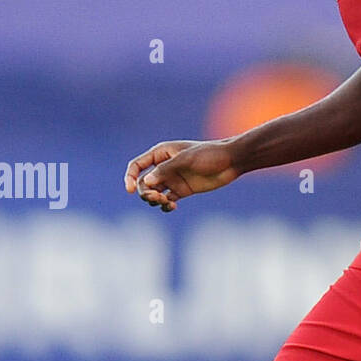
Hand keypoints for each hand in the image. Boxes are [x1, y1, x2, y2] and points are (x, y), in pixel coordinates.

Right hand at [123, 140, 239, 210]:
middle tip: (158, 197)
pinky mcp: (182, 190)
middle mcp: (164, 167)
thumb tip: (147, 181)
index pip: (137, 166)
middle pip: (144, 183)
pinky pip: (167, 201)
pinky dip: (166, 206)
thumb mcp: (186, 159)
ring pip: (154, 193)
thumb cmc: (209, 155)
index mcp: (161, 154)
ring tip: (167, 202)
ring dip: (155, 201)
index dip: (130, 177)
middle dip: (146, 193)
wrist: (231, 161)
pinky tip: (172, 206)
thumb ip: (166, 170)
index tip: (129, 190)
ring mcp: (173, 179)